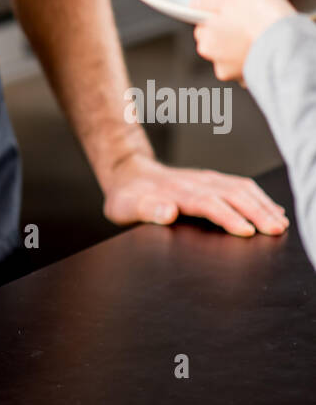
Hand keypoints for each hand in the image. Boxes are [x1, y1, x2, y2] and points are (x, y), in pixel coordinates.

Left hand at [102, 153, 287, 237]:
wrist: (128, 173)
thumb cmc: (128, 197)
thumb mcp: (125, 207)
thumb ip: (144, 209)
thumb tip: (167, 212)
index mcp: (176, 191)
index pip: (207, 203)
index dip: (228, 217)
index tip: (247, 231)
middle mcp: (195, 182)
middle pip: (231, 194)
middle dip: (256, 211)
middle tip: (276, 230)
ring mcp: (205, 178)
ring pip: (240, 188)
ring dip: (262, 204)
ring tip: (280, 223)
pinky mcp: (212, 180)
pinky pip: (241, 185)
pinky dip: (260, 198)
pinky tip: (272, 210)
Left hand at [191, 0, 295, 82]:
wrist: (289, 41)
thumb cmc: (260, 18)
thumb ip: (208, 1)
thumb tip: (195, 4)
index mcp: (206, 42)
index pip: (203, 27)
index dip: (218, 16)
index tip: (231, 12)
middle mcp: (218, 62)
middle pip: (218, 43)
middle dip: (229, 34)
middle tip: (248, 21)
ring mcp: (237, 74)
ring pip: (235, 56)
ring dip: (243, 47)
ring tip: (260, 34)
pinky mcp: (255, 80)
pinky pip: (252, 67)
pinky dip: (257, 58)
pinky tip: (265, 47)